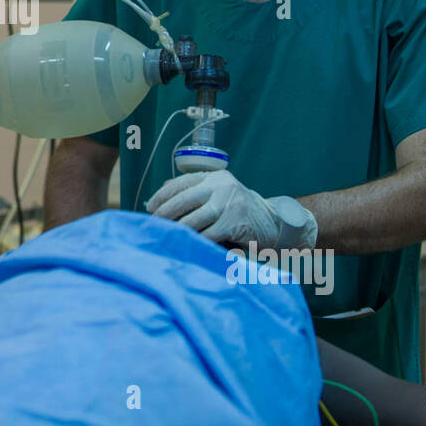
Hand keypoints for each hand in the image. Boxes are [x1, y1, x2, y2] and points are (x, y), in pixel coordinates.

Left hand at [146, 170, 317, 248]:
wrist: (276, 224)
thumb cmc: (240, 212)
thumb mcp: (220, 195)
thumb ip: (195, 193)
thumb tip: (159, 197)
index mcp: (215, 178)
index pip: (180, 183)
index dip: (162, 196)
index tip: (150, 208)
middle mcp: (221, 186)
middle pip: (183, 200)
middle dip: (164, 215)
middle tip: (153, 226)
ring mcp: (230, 204)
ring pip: (192, 220)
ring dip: (176, 231)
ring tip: (165, 238)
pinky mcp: (235, 223)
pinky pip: (207, 235)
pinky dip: (195, 243)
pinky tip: (186, 247)